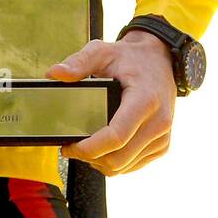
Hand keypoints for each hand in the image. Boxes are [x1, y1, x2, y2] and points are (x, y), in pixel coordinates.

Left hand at [45, 31, 176, 174]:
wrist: (160, 60)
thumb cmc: (133, 58)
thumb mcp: (103, 51)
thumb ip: (79, 62)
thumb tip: (55, 74)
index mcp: (145, 100)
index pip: (116, 137)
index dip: (89, 148)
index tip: (69, 146)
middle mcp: (158, 122)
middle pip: (118, 158)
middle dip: (90, 157)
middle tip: (72, 146)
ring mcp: (162, 137)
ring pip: (124, 166)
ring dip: (101, 162)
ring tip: (85, 146)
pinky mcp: (162, 145)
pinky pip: (133, 165)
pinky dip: (114, 162)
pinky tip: (102, 147)